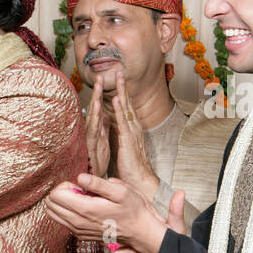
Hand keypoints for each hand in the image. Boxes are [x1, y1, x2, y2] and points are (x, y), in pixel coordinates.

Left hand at [44, 173, 167, 252]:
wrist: (139, 232)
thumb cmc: (132, 209)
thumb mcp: (120, 191)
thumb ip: (98, 184)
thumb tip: (80, 177)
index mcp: (85, 210)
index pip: (55, 195)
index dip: (66, 185)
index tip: (81, 186)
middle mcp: (77, 222)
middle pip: (50, 204)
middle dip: (62, 193)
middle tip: (80, 192)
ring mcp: (77, 231)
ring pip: (52, 214)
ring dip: (62, 203)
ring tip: (81, 200)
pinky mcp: (79, 235)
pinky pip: (61, 221)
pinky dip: (67, 212)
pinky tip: (84, 209)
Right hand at [84, 77, 110, 177]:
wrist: (95, 180)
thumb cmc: (98, 163)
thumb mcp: (102, 142)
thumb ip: (102, 128)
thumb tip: (103, 115)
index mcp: (98, 130)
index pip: (100, 109)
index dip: (101, 94)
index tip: (103, 80)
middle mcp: (93, 132)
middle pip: (95, 110)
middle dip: (97, 93)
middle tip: (99, 77)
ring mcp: (90, 139)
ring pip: (92, 118)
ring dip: (95, 103)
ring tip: (97, 89)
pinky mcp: (90, 147)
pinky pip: (93, 131)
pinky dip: (95, 119)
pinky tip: (97, 109)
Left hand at [111, 71, 158, 199]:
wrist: (139, 180)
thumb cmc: (131, 166)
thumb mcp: (124, 146)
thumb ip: (120, 134)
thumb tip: (113, 125)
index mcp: (131, 130)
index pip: (126, 109)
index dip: (122, 94)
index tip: (118, 81)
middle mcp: (133, 129)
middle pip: (128, 104)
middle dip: (123, 88)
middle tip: (119, 71)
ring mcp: (131, 134)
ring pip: (126, 109)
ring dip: (121, 93)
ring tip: (118, 78)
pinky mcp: (127, 141)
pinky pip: (122, 123)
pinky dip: (118, 110)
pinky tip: (114, 99)